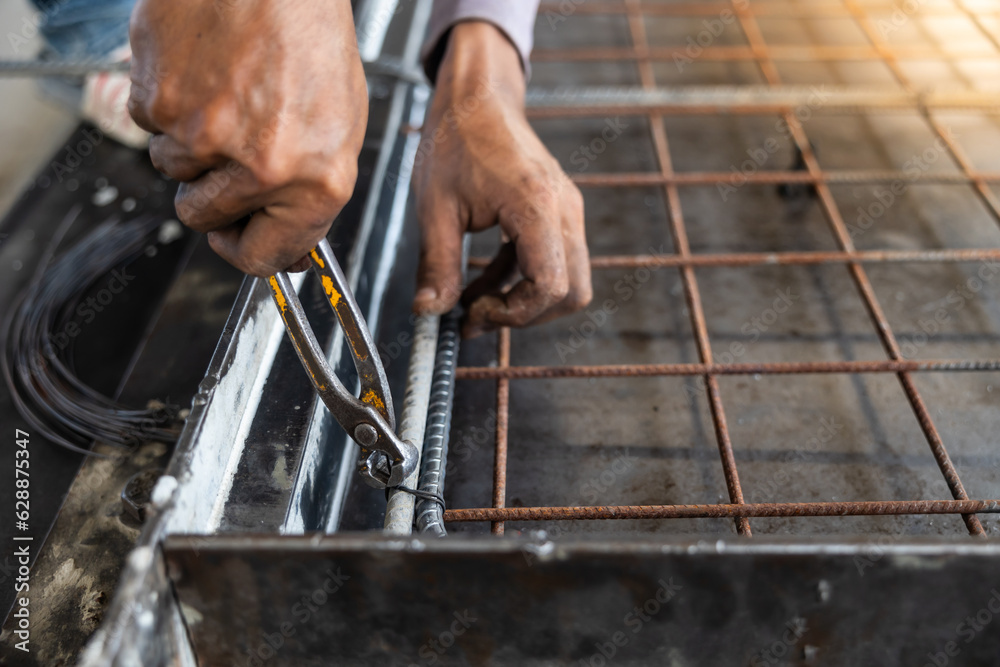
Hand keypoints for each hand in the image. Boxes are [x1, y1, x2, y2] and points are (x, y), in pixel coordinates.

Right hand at [127, 0, 366, 275]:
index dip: (244, 249)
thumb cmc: (310, 37)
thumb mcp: (339, 127)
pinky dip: (168, 102)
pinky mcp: (159, 101)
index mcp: (317, 181)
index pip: (262, 256)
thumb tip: (288, 245)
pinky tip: (201, 70)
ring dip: (191, 141)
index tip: (236, 236)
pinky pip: (149, 124)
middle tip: (229, 146)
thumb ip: (309, 192)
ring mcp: (204, 136)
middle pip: (202, 217)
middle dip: (211, 190)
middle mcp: (261, 167)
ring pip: (173, 169)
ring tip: (225, 91)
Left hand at [412, 22, 590, 337]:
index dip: (516, 314)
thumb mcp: (435, 208)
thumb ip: (437, 264)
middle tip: (479, 315)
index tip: (476, 312)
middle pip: (572, 291)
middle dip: (526, 314)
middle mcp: (563, 209)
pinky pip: (553, 260)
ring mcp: (566, 210)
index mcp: (536, 206)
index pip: (551, 287)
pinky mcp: (558, 211)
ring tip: (474, 303)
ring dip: (523, 299)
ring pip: (567, 279)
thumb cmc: (457, 138)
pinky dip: (521, 279)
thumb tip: (430, 311)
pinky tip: (481, 282)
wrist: (478, 96)